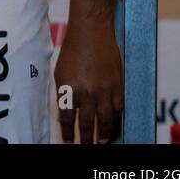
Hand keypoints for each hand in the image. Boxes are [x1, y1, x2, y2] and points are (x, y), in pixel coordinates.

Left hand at [54, 18, 123, 142]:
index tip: (68, 142)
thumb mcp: (60, 71)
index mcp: (68, 88)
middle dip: (86, 139)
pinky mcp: (118, 86)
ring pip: (105, 121)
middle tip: (85, 147)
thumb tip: (66, 112)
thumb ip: (64, 92)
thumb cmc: (73, 50)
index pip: (67, 118)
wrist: (92, 31)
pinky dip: (117, 122)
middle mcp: (85, 92)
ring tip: (102, 143)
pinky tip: (115, 128)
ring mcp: (103, 90)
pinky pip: (119, 111)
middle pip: (86, 124)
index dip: (68, 133)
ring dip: (104, 135)